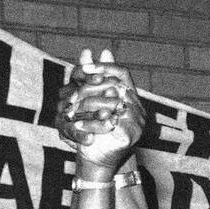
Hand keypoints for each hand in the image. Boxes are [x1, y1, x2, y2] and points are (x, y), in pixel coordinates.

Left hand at [55, 48, 144, 177]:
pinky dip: (92, 124)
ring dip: (88, 107)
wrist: (97, 158)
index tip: (84, 69)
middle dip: (91, 89)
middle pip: (115, 87)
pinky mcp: (131, 136)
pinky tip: (78, 125)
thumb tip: (86, 50)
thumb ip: (89, 76)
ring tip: (71, 111)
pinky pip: (110, 125)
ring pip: (111, 105)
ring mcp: (138, 122)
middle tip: (71, 94)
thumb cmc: (92, 128)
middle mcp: (139, 108)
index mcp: (131, 96)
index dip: (104, 67)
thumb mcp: (88, 99)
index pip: (123, 73)